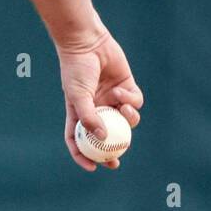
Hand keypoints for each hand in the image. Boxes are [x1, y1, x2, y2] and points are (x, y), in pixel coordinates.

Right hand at [55, 29, 142, 171]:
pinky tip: (122, 90)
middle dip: (112, 150)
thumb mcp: (77, 96)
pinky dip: (131, 100)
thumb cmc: (76, 69)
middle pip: (106, 135)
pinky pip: (134, 102)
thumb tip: (102, 138)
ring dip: (128, 120)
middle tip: (116, 161)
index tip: (93, 167)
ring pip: (125, 120)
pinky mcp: (126, 88)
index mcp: (79, 112)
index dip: (84, 155)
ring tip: (124, 110)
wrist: (87, 43)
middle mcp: (96, 108)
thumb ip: (89, 117)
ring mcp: (112, 99)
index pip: (79, 139)